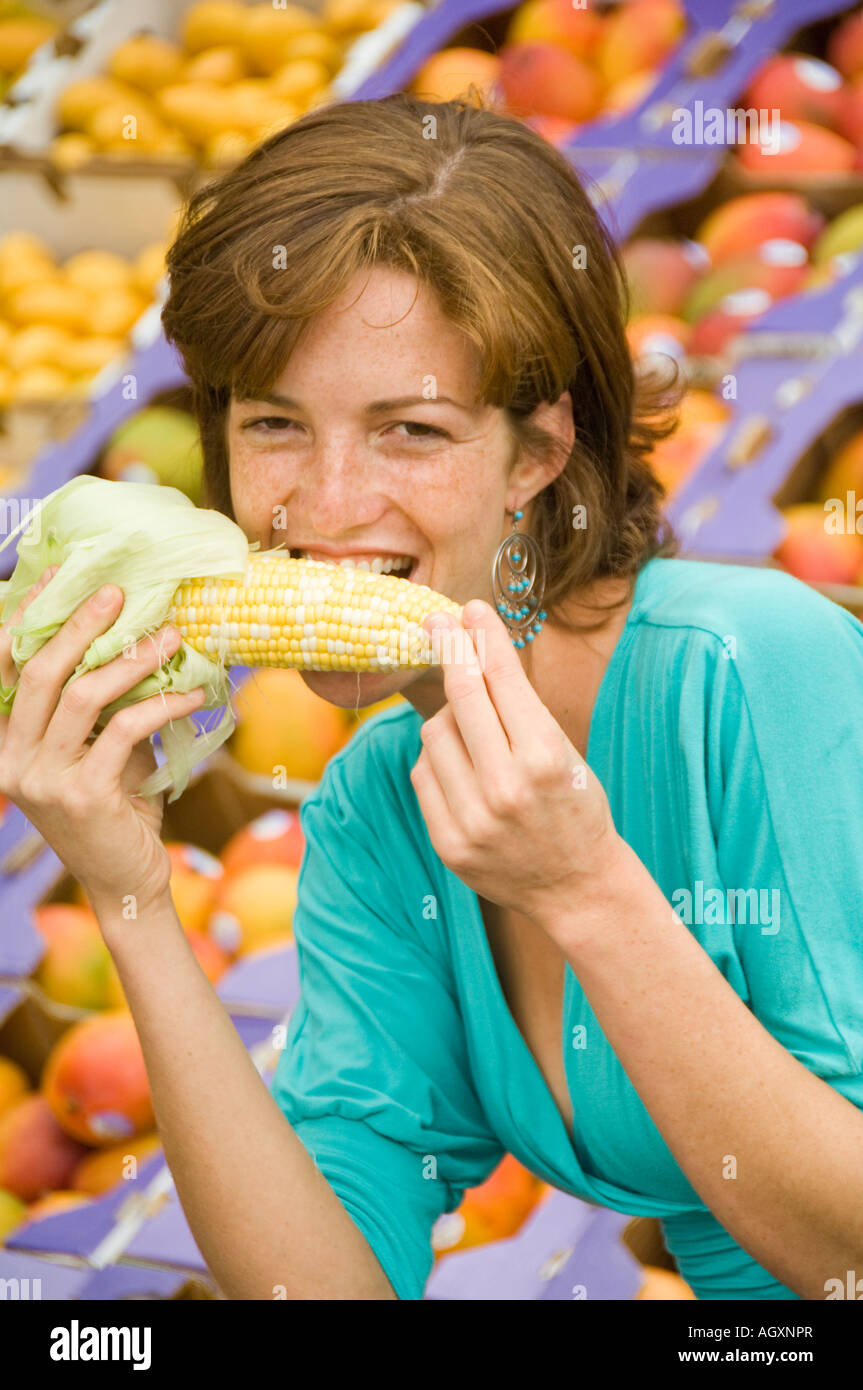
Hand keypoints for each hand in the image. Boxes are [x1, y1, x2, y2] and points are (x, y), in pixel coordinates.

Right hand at [0, 566, 205, 918]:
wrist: (127, 883)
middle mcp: (12, 761)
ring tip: (171, 637)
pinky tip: (192, 694)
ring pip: (82, 695)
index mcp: (6, 744)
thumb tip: (135, 636)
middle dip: (81, 624)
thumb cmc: (117, 810)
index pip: (5, 666)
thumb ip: (101, 706)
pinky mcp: (83, 796)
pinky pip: (126, 729)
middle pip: (40, 671)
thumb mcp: (100, 751)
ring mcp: (42, 781)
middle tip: (121, 594)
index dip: (28, 616)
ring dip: (132, 659)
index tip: (58, 575)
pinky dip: (163, 704)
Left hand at [409, 599, 621, 933]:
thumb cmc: (576, 807)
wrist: (577, 886)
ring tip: (473, 728)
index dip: (483, 636)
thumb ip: (521, 709)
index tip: (471, 609)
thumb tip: (473, 645)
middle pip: (460, 697)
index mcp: (545, 758)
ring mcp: (472, 819)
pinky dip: (437, 760)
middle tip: (439, 624)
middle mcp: (506, 788)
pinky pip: (422, 774)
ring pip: (433, 734)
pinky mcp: (448, 842)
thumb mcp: (566, 752)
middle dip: (450, 651)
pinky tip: (461, 765)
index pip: (501, 679)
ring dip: (448, 718)